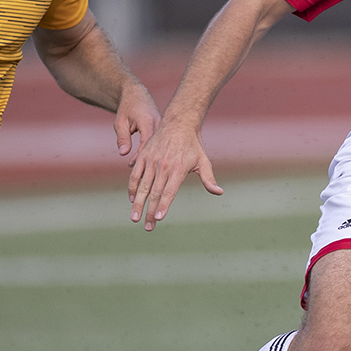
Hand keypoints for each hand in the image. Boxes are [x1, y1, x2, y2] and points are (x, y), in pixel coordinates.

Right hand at [126, 108, 223, 230]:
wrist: (178, 123)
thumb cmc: (193, 145)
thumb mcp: (204, 161)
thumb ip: (209, 179)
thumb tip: (219, 192)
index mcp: (178, 169)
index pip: (169, 192)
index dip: (163, 206)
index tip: (158, 218)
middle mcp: (163, 166)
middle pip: (155, 193)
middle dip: (149, 211)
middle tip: (147, 227)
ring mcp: (151, 161)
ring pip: (142, 186)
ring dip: (137, 203)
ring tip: (134, 217)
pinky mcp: (143, 157)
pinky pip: (135, 175)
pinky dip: (132, 188)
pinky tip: (131, 200)